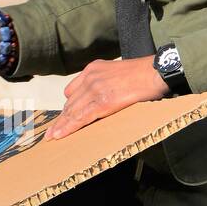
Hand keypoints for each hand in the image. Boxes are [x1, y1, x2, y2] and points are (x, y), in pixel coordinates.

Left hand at [43, 56, 166, 140]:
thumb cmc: (145, 74)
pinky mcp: (103, 101)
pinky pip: (81, 117)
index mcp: (94, 68)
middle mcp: (91, 77)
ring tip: (51, 137)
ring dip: (60, 126)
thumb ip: (106, 82)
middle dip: (61, 118)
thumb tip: (105, 97)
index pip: (73, 90)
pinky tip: (59, 135)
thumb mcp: (118, 72)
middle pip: (70, 102)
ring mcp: (95, 89)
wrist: (156, 72)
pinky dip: (68, 127)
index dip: (67, 107)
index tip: (61, 116)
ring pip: (72, 111)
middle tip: (50, 132)